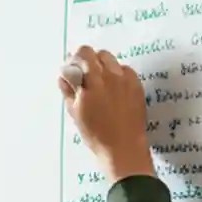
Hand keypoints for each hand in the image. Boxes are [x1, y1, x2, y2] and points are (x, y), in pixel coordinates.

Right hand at [59, 46, 154, 182]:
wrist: (123, 147)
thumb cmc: (96, 134)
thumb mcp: (76, 113)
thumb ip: (69, 90)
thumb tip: (64, 75)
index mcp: (92, 82)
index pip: (83, 54)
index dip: (76, 59)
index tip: (73, 70)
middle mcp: (110, 76)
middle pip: (98, 54)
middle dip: (89, 61)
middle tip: (86, 77)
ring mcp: (125, 79)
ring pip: (112, 60)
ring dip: (103, 67)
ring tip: (100, 84)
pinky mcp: (137, 85)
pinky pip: (125, 70)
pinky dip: (117, 75)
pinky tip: (114, 90)